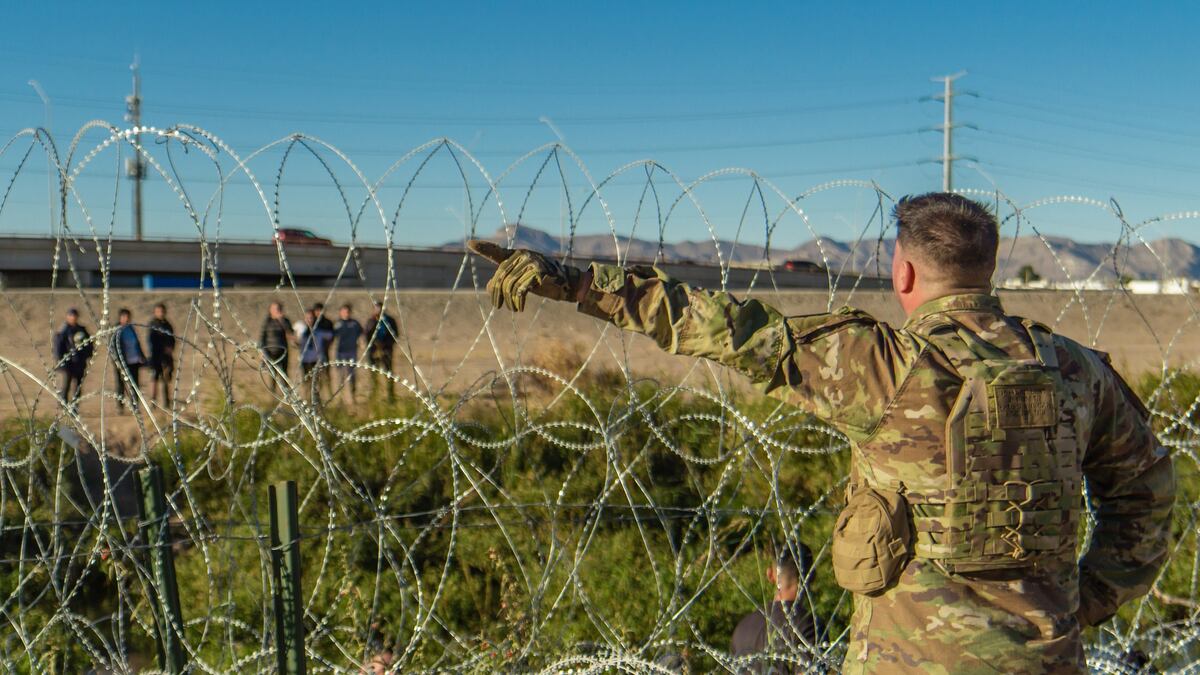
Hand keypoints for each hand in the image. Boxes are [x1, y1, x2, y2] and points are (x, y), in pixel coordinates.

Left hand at [467, 240, 583, 311]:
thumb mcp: (521, 279)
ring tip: (513, 309)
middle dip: (498, 294)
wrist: (565, 283)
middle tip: (499, 306)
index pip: (496, 251)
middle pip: (501, 276)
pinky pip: (522, 288)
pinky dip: (519, 300)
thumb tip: (489, 287)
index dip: (484, 247)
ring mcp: (532, 261)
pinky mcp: (540, 271)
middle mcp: (522, 255)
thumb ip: (505, 280)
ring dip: (510, 300)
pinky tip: (520, 308)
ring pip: (510, 284)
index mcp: (516, 255)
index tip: (469, 244)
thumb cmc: (541, 281)